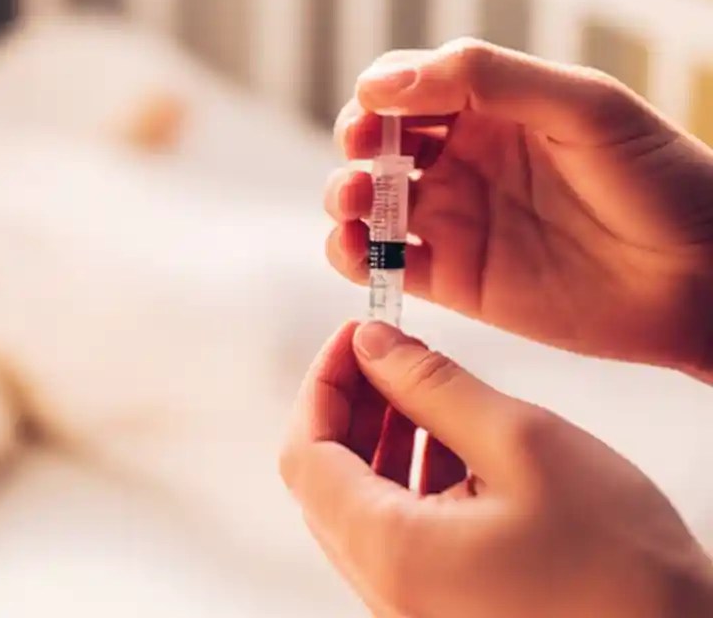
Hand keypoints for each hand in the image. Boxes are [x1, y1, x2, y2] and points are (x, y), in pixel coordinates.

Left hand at [281, 321, 712, 617]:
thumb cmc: (621, 564)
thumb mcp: (525, 444)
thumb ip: (434, 386)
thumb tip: (371, 346)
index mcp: (388, 553)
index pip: (306, 454)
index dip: (324, 385)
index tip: (354, 336)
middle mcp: (384, 591)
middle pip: (326, 482)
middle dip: (350, 409)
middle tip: (389, 355)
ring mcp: (409, 610)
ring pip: (362, 509)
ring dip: (381, 443)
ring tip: (426, 391)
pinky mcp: (442, 614)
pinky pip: (398, 540)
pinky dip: (410, 484)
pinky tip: (455, 446)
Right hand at [327, 39, 712, 374]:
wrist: (704, 280)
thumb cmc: (660, 180)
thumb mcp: (582, 106)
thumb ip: (485, 79)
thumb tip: (382, 83)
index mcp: (493, 107)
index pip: (407, 85)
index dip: (377, 94)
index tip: (374, 110)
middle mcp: (465, 159)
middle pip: (375, 141)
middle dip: (354, 143)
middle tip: (363, 155)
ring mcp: (456, 220)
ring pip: (368, 202)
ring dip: (343, 196)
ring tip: (357, 202)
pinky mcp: (453, 280)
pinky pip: (383, 265)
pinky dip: (353, 257)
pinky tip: (358, 251)